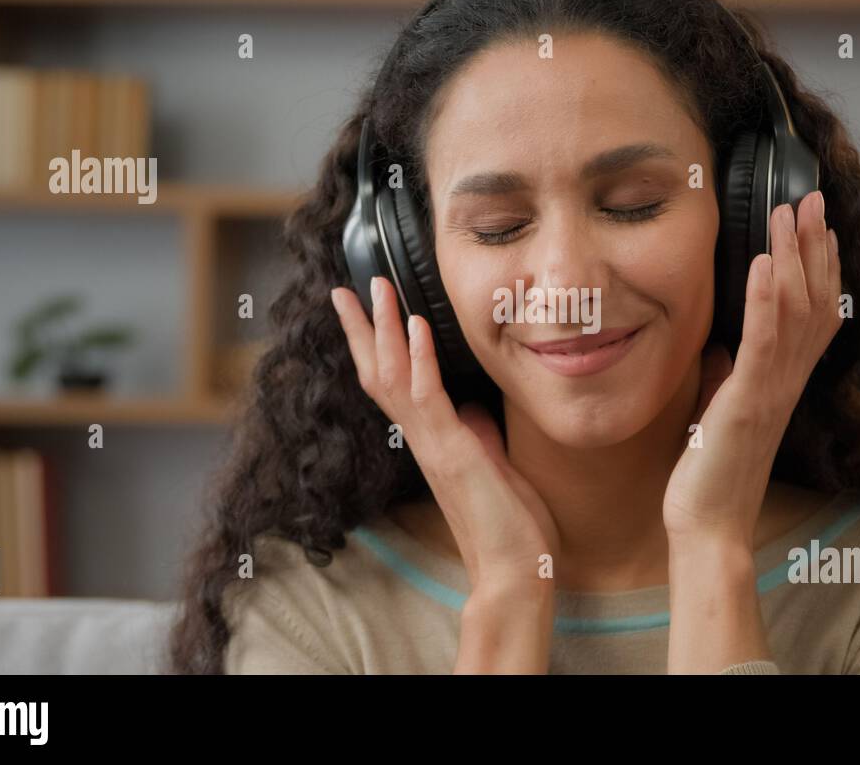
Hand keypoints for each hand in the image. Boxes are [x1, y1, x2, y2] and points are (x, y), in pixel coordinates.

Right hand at [331, 277, 560, 593]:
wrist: (513, 572)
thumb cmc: (509, 527)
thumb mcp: (494, 469)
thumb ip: (477, 439)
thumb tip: (473, 413)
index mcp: (431, 442)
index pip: (392, 384)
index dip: (376, 346)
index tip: (365, 309)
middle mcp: (422, 440)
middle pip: (377, 373)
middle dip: (363, 329)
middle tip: (346, 286)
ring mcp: (433, 445)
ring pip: (393, 377)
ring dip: (383, 329)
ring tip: (375, 287)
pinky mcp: (452, 452)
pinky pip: (428, 396)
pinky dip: (419, 358)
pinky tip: (415, 325)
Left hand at [662, 190, 842, 545]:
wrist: (708, 526)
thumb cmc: (710, 475)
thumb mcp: (719, 411)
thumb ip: (728, 375)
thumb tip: (719, 346)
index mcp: (782, 381)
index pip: (813, 311)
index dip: (819, 264)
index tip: (816, 222)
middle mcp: (787, 381)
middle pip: (816, 299)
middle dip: (814, 245)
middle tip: (811, 198)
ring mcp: (772, 390)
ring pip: (797, 311)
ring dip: (795, 255)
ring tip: (789, 210)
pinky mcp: (748, 403)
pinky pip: (764, 342)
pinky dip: (767, 299)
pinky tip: (765, 262)